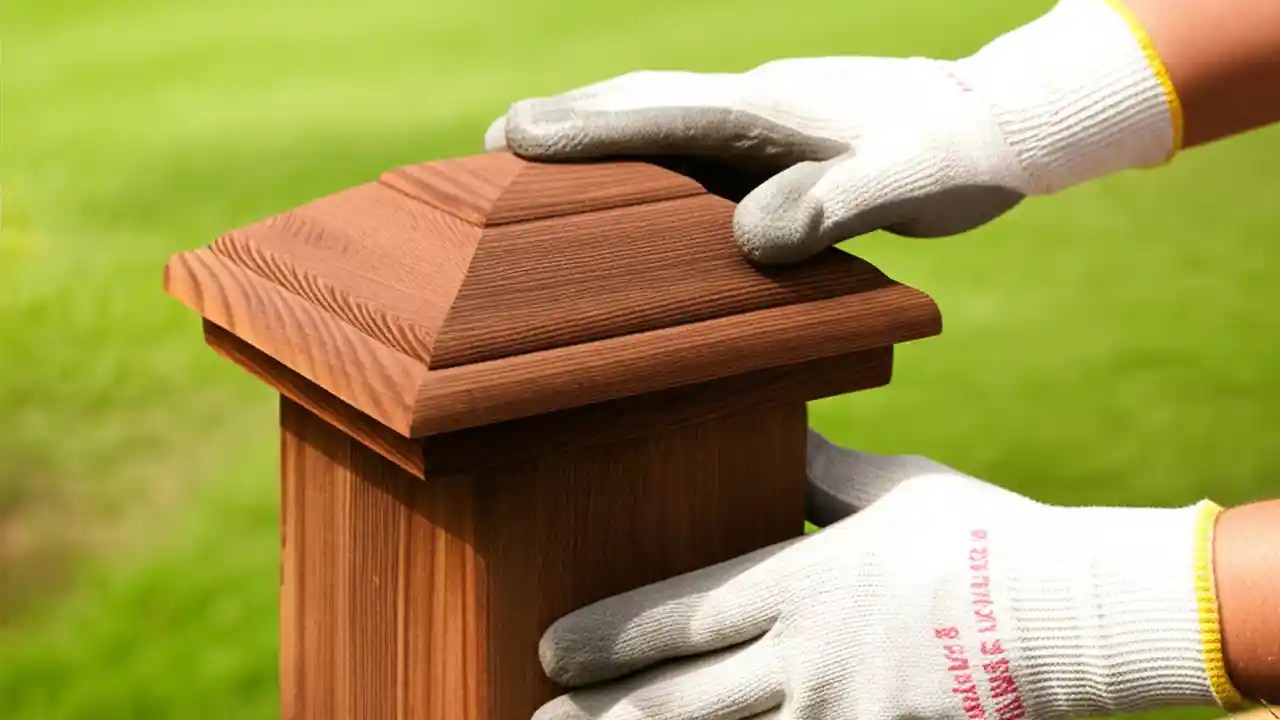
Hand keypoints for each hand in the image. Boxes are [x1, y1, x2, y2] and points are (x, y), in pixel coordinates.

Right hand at [488, 0, 1178, 264]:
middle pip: (644, 102)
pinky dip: (646, 156)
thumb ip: (833, 205)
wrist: (1001, 121)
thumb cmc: (957, 157)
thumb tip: (748, 238)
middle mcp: (756, 105)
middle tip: (492, 143)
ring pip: (663, 119)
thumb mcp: (909, 182)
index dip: (585, 128)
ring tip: (532, 161)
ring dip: (598, 134)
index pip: (663, 113)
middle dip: (569, 121)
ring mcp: (765, 119)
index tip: (510, 137)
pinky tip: (633, 188)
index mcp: (772, 108)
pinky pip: (694, 145)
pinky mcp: (778, 142)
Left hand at [532, 431, 1228, 718]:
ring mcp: (841, 714)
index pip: (681, 612)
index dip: (610, 632)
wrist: (1073, 612)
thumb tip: (786, 427)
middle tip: (533, 718)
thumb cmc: (983, 537)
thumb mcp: (895, 487)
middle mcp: (805, 657)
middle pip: (680, 697)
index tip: (551, 647)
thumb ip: (825, 472)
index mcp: (801, 582)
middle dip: (600, 713)